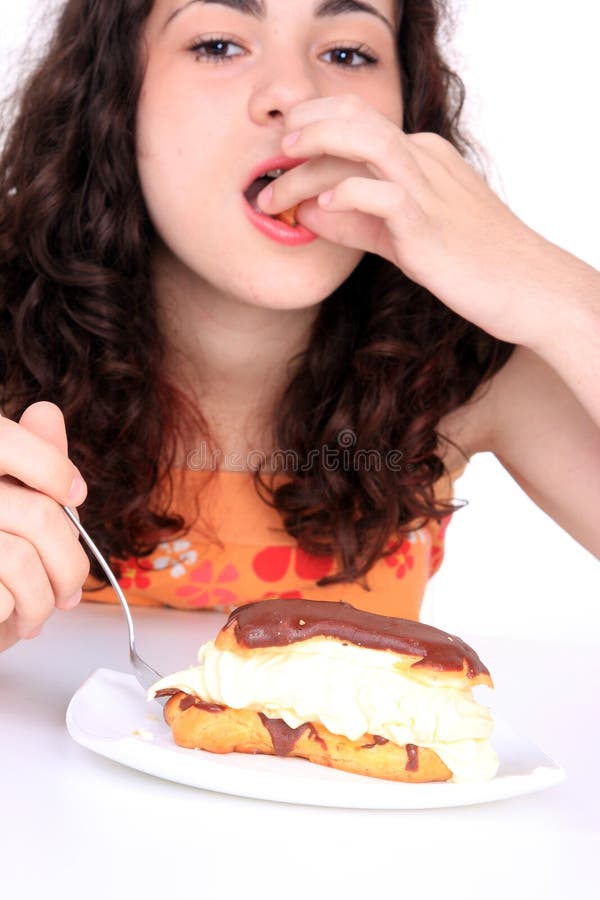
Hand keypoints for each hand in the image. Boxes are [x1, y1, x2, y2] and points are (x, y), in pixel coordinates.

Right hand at [0, 403, 89, 650]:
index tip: (75, 495)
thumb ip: (33, 468)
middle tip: (70, 593)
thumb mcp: (17, 516)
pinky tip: (12, 622)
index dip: (51, 466)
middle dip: (70, 564)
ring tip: (42, 615)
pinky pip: (2, 596)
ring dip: (44, 599)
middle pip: (37, 513)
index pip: (5, 442)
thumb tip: (46, 411)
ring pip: (20, 560)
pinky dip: (17, 615)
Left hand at [258, 94, 582, 345]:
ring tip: (279, 170)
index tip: (281, 156)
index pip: (359, 124)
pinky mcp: (429, 222)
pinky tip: (318, 208)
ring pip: (365, 142)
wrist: (528, 287)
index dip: (314, 129)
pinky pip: (381, 193)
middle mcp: (424, 159)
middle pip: (356, 119)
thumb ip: (356, 222)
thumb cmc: (470, 264)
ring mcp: (429, 186)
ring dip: (314, 152)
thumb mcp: (403, 237)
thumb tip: (306, 212)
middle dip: (305, 130)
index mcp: (422, 156)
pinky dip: (345, 194)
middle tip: (270, 158)